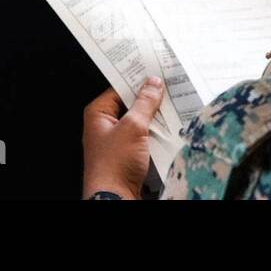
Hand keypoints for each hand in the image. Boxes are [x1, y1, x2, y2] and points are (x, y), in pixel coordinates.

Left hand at [81, 78, 164, 198]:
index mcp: (98, 113)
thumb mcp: (132, 127)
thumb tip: (153, 84)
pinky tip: (169, 132)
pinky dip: (155, 136)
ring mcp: (117, 141)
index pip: (118, 89)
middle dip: (149, 101)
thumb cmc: (113, 164)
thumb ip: (144, 104)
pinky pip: (143, 139)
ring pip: (139, 123)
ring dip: (154, 120)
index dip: (136, 81)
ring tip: (173, 111)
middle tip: (169, 91)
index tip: (155, 73)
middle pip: (130, 106)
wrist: (114, 197)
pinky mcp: (128, 155)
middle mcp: (104, 126)